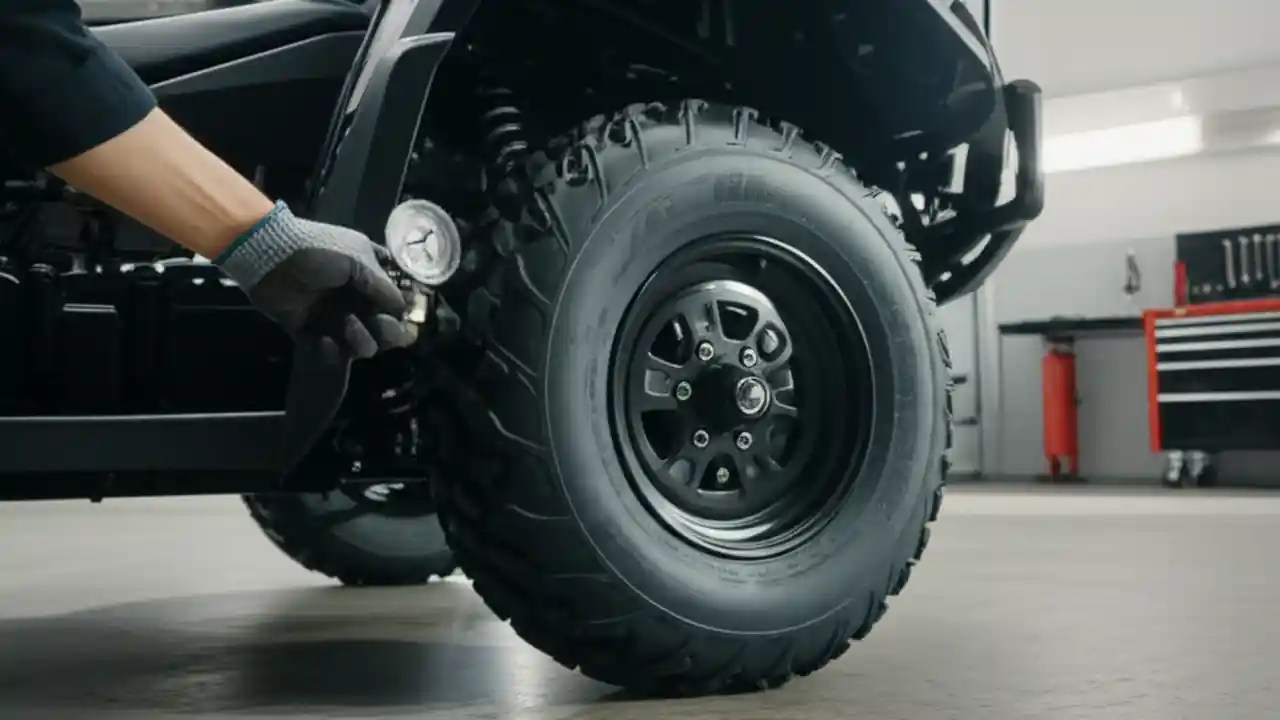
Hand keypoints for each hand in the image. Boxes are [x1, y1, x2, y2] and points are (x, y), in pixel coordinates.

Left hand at [216, 203, 412, 358]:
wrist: (270, 258)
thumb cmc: (317, 251)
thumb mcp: (358, 260)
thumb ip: (383, 287)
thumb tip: (403, 311)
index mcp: (367, 277)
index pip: (392, 304)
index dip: (399, 315)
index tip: (400, 319)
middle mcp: (353, 300)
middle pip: (382, 329)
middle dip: (385, 332)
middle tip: (377, 324)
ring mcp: (333, 317)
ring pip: (362, 344)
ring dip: (360, 339)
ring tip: (346, 324)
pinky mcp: (311, 332)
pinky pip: (331, 352)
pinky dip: (331, 351)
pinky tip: (324, 338)